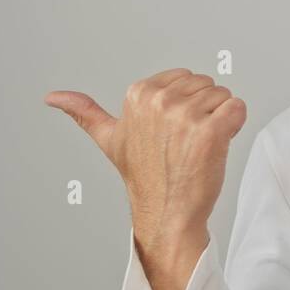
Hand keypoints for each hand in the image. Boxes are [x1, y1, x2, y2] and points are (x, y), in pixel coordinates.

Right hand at [45, 68, 246, 265]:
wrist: (167, 212)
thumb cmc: (145, 176)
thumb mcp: (109, 139)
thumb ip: (84, 112)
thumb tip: (51, 97)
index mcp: (138, 94)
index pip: (186, 78)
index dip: (186, 105)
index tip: (171, 132)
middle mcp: (159, 101)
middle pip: (207, 84)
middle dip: (205, 110)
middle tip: (187, 142)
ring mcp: (185, 116)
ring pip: (223, 96)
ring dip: (220, 120)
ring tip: (198, 147)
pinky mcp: (210, 131)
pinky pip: (238, 108)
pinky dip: (236, 125)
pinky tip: (218, 145)